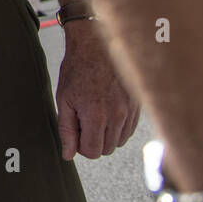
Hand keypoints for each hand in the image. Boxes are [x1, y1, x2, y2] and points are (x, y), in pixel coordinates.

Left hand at [56, 22, 140, 159]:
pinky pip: (129, 129)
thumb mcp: (64, 100)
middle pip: (106, 149)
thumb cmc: (77, 71)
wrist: (97, 47)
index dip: (80, 146)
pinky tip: (106, 110)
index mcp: (96, 116)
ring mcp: (130, 111)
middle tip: (82, 120)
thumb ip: (66, 130)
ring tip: (94, 113)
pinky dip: (117, 126)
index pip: (92, 152)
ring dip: (105, 134)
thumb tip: (68, 155)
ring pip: (118, 141)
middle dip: (92, 140)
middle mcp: (117, 116)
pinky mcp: (138, 106)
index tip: (75, 132)